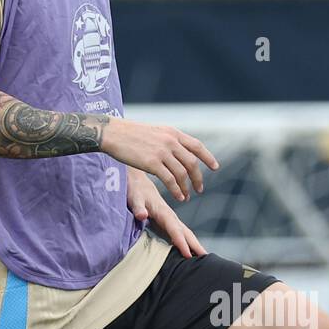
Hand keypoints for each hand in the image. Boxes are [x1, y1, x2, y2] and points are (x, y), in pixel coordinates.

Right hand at [104, 116, 218, 202]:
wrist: (113, 133)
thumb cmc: (130, 134)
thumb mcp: (155, 132)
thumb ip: (168, 140)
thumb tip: (179, 150)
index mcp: (172, 133)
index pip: (196, 145)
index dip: (208, 157)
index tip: (215, 167)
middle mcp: (170, 141)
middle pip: (191, 163)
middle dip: (198, 177)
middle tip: (199, 189)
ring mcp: (162, 152)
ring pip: (182, 173)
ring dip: (187, 187)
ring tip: (187, 196)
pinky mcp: (152, 163)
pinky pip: (170, 180)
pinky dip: (177, 190)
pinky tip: (178, 197)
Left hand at [125, 167, 207, 258]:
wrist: (137, 181)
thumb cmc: (135, 190)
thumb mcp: (134, 197)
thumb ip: (138, 207)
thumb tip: (142, 215)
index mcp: (164, 212)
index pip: (175, 230)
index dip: (182, 243)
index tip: (188, 255)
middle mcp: (171, 216)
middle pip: (186, 233)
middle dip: (196, 246)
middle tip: (205, 259)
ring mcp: (171, 220)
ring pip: (186, 234)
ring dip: (195, 245)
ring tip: (203, 259)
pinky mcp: (168, 222)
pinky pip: (181, 234)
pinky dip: (188, 243)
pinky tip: (190, 251)